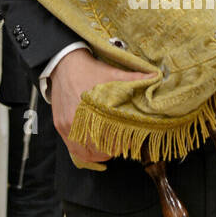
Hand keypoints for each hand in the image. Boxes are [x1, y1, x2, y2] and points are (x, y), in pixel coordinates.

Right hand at [51, 50, 151, 164]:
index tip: (131, 141)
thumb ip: (135, 79)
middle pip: (97, 151)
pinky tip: (93, 146)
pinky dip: (84, 150)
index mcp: (92, 111)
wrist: (64, 62)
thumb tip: (156, 78)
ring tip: (108, 147)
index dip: (123, 145)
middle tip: (121, 144)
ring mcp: (66, 126)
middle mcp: (76, 122)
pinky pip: (72, 147)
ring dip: (97, 153)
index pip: (109, 141)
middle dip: (111, 150)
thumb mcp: (113, 73)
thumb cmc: (89, 69)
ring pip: (83, 153)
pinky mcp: (59, 126)